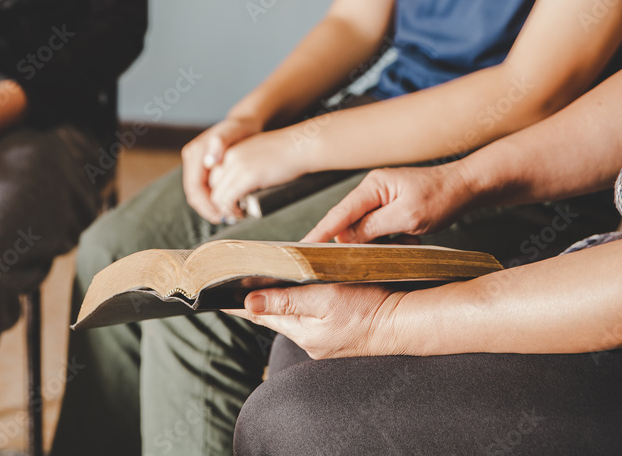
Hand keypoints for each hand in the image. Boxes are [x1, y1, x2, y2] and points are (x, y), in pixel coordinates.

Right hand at [181, 116, 263, 222]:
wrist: (244, 122)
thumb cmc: (241, 128)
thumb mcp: (233, 132)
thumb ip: (220, 143)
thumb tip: (209, 161)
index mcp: (195, 152)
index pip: (195, 187)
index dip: (206, 205)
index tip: (222, 215)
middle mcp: (192, 158)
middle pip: (194, 193)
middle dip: (208, 209)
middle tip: (225, 219)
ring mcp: (196, 163)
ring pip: (198, 193)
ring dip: (210, 206)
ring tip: (227, 215)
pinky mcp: (202, 167)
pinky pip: (204, 188)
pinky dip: (213, 198)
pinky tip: (226, 204)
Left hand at [207, 129, 310, 219]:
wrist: (301, 145)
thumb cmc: (287, 152)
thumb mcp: (257, 155)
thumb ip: (245, 167)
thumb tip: (242, 189)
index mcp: (231, 150)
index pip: (213, 176)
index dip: (220, 193)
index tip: (229, 203)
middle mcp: (229, 156)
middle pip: (212, 186)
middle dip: (219, 203)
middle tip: (233, 213)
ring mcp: (237, 166)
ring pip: (216, 195)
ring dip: (225, 209)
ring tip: (238, 214)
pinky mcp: (247, 176)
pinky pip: (228, 199)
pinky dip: (231, 210)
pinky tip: (242, 214)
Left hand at [224, 283, 406, 358]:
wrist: (405, 324)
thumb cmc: (368, 308)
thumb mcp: (325, 299)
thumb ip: (286, 301)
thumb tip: (249, 304)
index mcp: (301, 329)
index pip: (259, 314)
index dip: (239, 302)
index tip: (217, 294)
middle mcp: (309, 339)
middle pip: (274, 315)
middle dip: (259, 298)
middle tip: (238, 280)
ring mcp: (323, 341)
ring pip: (293, 316)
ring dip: (281, 300)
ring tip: (267, 282)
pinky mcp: (337, 337)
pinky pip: (311, 319)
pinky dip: (303, 305)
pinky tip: (306, 293)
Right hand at [302, 165, 471, 243]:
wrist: (467, 187)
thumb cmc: (442, 196)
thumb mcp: (407, 216)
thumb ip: (373, 228)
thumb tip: (346, 240)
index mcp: (373, 186)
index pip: (339, 214)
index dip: (319, 232)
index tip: (301, 249)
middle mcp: (372, 191)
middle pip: (348, 223)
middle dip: (356, 243)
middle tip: (364, 259)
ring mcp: (381, 199)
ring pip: (364, 230)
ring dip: (378, 244)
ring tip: (404, 243)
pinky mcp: (390, 209)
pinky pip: (378, 230)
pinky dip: (389, 241)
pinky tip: (408, 241)